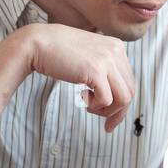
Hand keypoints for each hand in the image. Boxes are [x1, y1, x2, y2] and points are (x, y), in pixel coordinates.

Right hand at [21, 23, 135, 131]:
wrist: (37, 43)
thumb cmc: (58, 53)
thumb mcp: (89, 57)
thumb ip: (104, 70)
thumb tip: (115, 98)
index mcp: (117, 47)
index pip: (129, 82)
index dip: (122, 103)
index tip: (111, 117)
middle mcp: (116, 51)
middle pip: (129, 92)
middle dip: (118, 112)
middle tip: (106, 124)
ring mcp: (107, 60)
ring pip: (123, 98)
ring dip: (107, 111)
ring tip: (89, 107)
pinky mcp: (96, 70)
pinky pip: (107, 100)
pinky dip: (95, 106)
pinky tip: (82, 98)